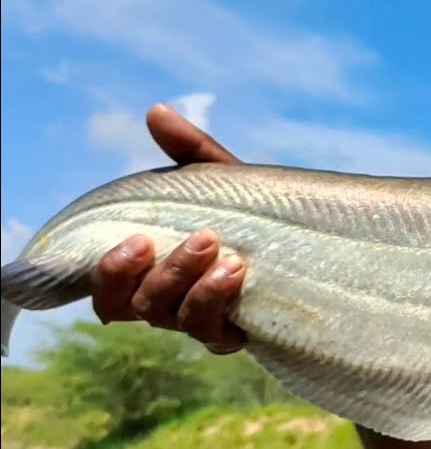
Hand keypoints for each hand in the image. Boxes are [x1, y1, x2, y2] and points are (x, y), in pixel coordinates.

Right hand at [90, 104, 249, 353]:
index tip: (138, 240)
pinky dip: (221, 307)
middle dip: (161, 275)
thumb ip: (189, 150)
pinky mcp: (231, 335)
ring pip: (175, 320)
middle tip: (201, 239)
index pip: (106, 287)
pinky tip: (241, 279)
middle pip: (135, 306)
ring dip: (196, 290)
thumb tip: (157, 111)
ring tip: (230, 259)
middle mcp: (163, 302)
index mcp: (147, 269)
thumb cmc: (247, 213)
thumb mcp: (221, 179)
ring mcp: (197, 322)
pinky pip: (216, 337)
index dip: (109, 273)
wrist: (306, 243)